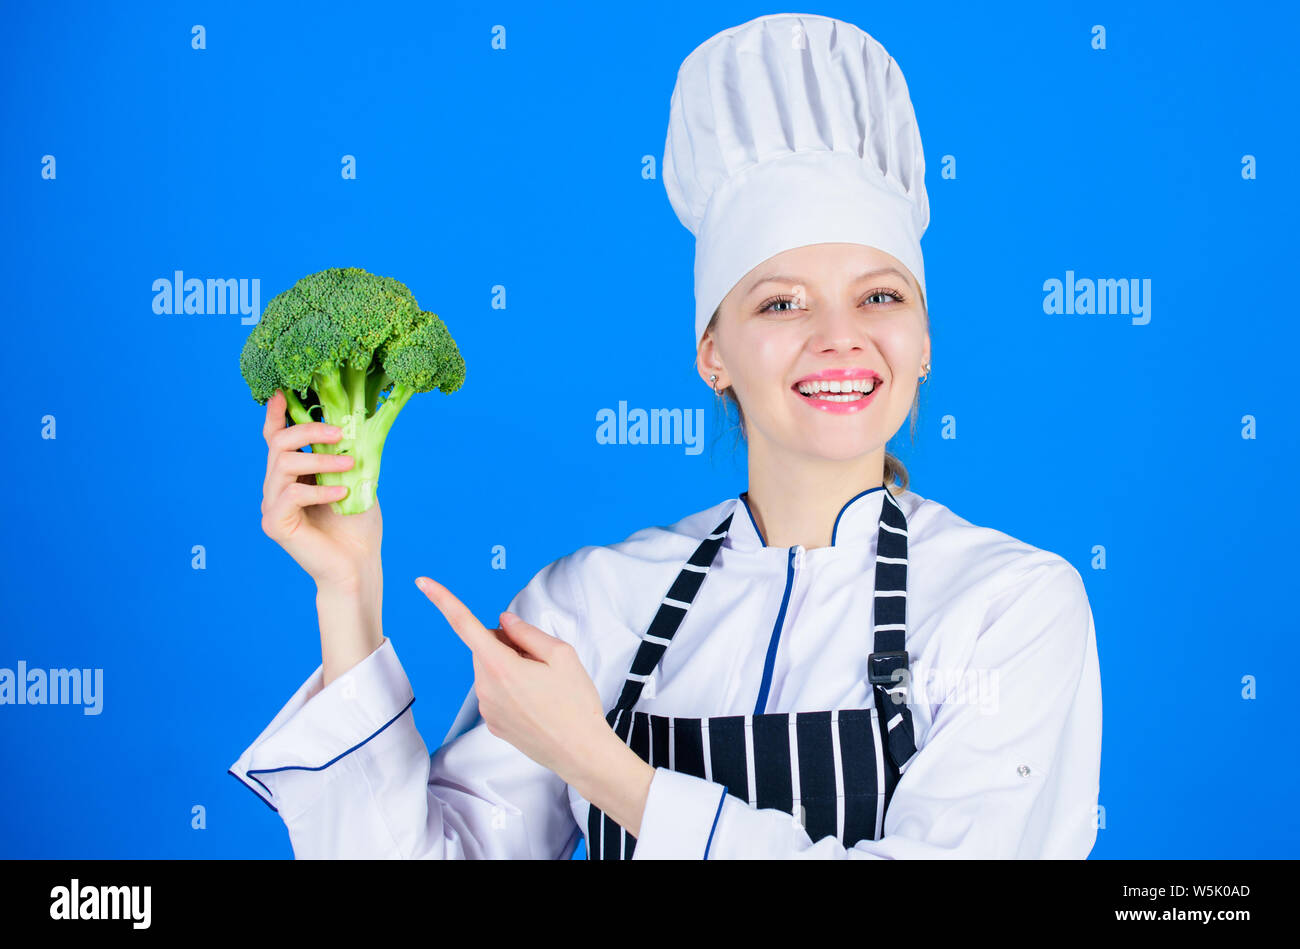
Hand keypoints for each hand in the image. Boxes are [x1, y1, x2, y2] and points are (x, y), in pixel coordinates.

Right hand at [260, 388, 381, 592]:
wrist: (358, 565)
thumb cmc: (358, 525)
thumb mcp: (356, 479)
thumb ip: (346, 453)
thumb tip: (355, 420)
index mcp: (292, 475)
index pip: (276, 439)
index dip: (277, 414)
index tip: (283, 391)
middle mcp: (276, 488)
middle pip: (278, 443)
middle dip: (309, 430)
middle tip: (341, 432)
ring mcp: (272, 506)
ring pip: (283, 464)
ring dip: (321, 460)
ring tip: (350, 465)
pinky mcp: (275, 524)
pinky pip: (291, 494)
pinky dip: (319, 490)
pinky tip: (342, 494)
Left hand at [414, 576, 607, 782]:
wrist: (581, 753)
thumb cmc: (576, 703)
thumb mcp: (562, 654)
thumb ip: (527, 632)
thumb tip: (503, 621)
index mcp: (501, 666)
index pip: (465, 625)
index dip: (443, 600)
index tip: (422, 582)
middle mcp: (485, 688)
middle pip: (484, 648)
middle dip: (506, 645)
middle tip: (541, 661)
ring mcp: (486, 708)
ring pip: (489, 670)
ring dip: (509, 667)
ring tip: (543, 685)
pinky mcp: (492, 724)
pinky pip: (494, 693)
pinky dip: (510, 688)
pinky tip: (536, 702)